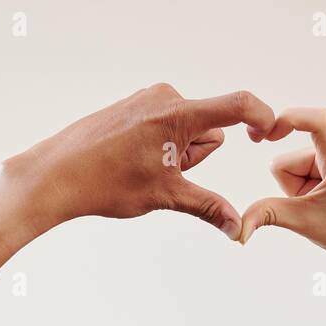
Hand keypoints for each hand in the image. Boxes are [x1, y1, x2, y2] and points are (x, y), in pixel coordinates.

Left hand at [0, 83, 275, 239]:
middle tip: (162, 174)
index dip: (261, 116)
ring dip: (177, 155)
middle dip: (196, 156)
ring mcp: (147, 99)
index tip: (271, 131)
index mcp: (178, 114)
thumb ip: (208, 207)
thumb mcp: (164, 197)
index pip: (236, 105)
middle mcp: (165, 97)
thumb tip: (239, 228)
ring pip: (186, 131)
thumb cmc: (105, 183)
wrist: (55, 174)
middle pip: (209, 130)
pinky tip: (131, 162)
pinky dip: (160, 148)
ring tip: (142, 169)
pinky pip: (165, 126)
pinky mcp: (134, 105)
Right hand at [238, 108, 325, 317]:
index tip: (268, 132)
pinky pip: (300, 171)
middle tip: (314, 205)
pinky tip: (320, 202)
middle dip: (290, 185)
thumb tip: (237, 227)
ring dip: (296, 189)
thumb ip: (267, 214)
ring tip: (319, 204)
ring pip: (291, 167)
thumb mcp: (303, 222)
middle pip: (287, 159)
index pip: (317, 120)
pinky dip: (301, 188)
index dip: (290, 119)